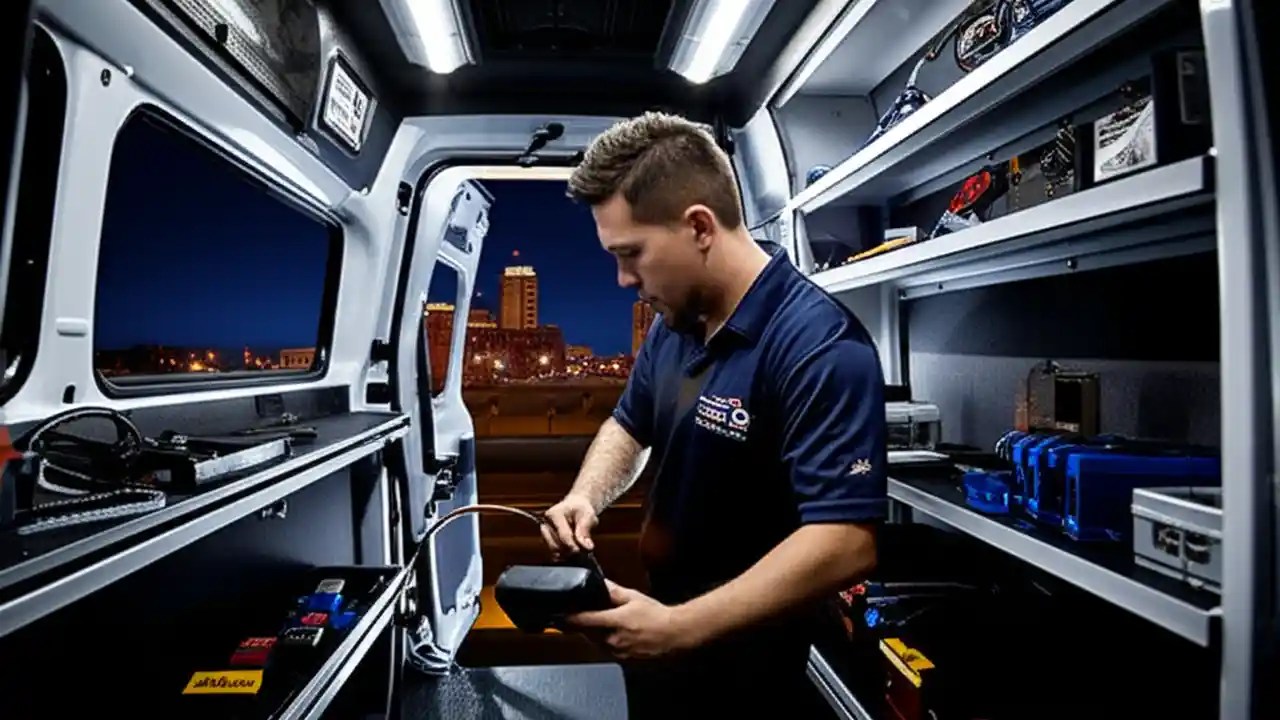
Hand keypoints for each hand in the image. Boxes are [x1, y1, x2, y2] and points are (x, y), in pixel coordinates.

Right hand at [541, 493, 597, 557]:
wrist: (575, 507)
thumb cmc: (581, 509)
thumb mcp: (587, 515)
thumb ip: (585, 530)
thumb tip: (587, 547)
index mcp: (554, 514)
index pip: (563, 535)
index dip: (573, 545)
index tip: (584, 550)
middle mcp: (545, 524)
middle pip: (556, 544)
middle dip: (569, 550)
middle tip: (583, 552)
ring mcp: (545, 533)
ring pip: (554, 550)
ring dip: (567, 554)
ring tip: (579, 551)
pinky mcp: (547, 541)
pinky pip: (553, 552)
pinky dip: (563, 555)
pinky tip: (572, 554)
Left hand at [564, 580, 696, 660]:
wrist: (674, 635)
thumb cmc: (656, 614)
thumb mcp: (634, 598)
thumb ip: (613, 592)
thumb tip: (598, 583)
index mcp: (614, 623)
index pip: (582, 621)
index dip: (567, 618)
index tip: (558, 614)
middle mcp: (612, 640)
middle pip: (586, 633)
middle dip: (581, 624)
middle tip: (577, 615)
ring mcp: (617, 652)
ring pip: (594, 642)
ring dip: (592, 633)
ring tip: (598, 622)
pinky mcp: (622, 660)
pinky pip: (605, 649)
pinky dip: (603, 641)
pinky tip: (611, 633)